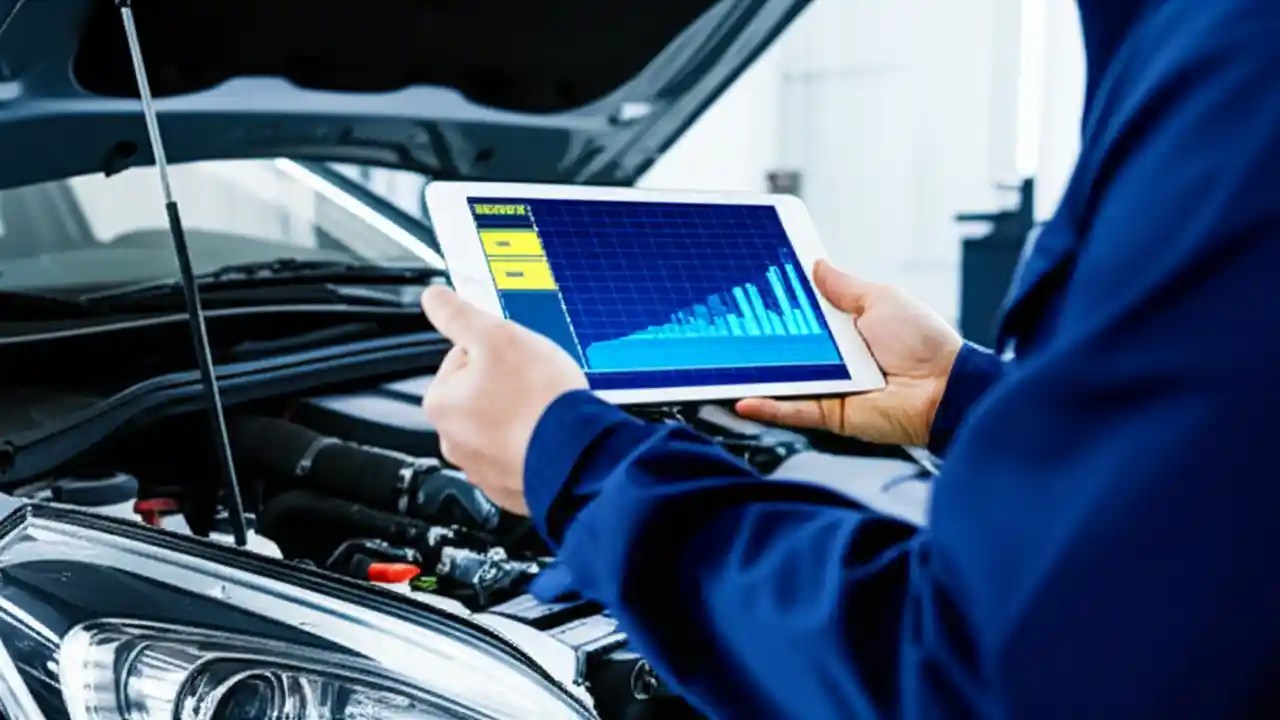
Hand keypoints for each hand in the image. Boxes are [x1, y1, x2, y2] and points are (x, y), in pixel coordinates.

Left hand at [420, 286, 587, 514]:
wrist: (577, 454)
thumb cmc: (539, 397)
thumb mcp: (497, 336)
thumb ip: (458, 315)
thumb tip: (433, 297)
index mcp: (441, 403)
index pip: (463, 359)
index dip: (496, 353)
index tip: (517, 361)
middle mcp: (452, 441)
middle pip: (479, 395)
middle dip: (505, 387)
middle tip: (535, 386)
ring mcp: (481, 469)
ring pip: (500, 427)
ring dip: (519, 418)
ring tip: (544, 412)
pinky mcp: (508, 488)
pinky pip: (517, 457)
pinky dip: (531, 447)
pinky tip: (548, 437)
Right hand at [736, 261, 961, 446]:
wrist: (945, 389)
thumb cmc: (924, 343)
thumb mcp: (882, 300)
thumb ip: (845, 287)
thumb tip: (817, 265)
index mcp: (846, 328)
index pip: (804, 315)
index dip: (779, 304)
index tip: (750, 291)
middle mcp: (834, 358)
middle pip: (787, 346)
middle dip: (757, 336)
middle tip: (724, 324)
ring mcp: (830, 386)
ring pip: (783, 379)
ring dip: (753, 374)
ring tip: (720, 363)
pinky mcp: (830, 414)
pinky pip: (793, 410)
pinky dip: (768, 407)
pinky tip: (742, 400)